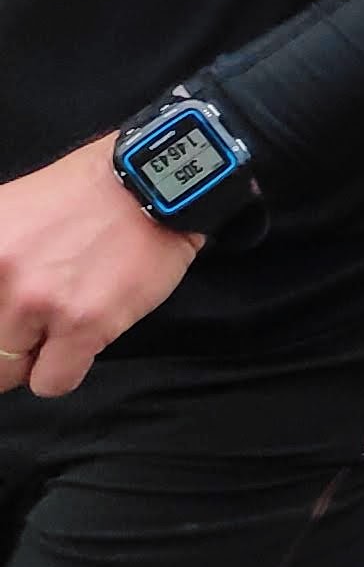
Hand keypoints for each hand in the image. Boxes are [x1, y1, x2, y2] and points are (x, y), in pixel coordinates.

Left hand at [0, 140, 199, 400]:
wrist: (148, 184)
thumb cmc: (83, 196)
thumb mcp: (6, 213)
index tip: (7, 322)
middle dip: (9, 342)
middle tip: (35, 321)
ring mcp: (37, 300)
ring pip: (10, 371)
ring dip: (35, 356)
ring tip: (62, 321)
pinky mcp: (83, 323)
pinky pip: (52, 382)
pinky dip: (64, 371)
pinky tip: (83, 338)